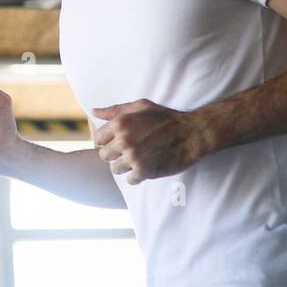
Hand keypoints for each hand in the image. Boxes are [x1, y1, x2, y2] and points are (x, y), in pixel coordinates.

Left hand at [91, 99, 212, 184]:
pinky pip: (130, 180)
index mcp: (120, 123)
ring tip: (138, 160)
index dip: (107, 142)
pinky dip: (137, 176)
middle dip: (115, 155)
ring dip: (125, 167)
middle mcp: (124, 140)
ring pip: (114, 169)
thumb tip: (93, 112)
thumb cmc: (166, 117)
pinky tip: (146, 167)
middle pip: (104, 156)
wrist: (192, 133)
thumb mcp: (141, 106)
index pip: (98, 139)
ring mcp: (133, 156)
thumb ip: (115, 110)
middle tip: (129, 152)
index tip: (118, 143)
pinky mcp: (144, 170)